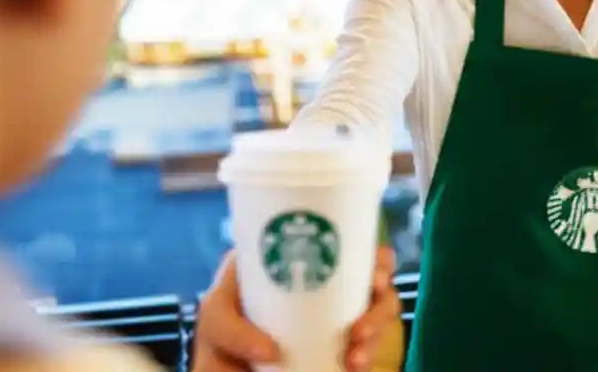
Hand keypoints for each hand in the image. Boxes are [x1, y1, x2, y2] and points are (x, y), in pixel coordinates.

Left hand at [191, 248, 400, 371]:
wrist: (228, 369)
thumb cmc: (221, 333)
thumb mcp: (216, 319)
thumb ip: (232, 328)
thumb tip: (273, 350)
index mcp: (301, 258)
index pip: (345, 239)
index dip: (369, 250)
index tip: (374, 274)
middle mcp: (328, 281)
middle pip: (373, 271)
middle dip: (382, 288)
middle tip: (370, 309)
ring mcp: (338, 314)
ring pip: (378, 307)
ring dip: (377, 325)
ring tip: (357, 354)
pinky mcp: (345, 343)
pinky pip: (369, 342)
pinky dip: (369, 352)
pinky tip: (355, 366)